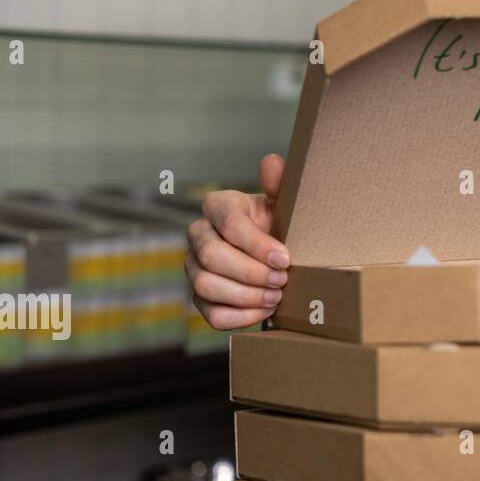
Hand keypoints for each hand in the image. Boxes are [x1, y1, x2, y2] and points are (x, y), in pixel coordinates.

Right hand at [185, 154, 288, 329]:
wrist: (278, 255)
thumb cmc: (280, 224)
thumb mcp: (285, 203)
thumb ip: (280, 183)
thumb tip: (271, 163)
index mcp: (219, 206)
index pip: (229, 224)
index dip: (258, 245)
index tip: (285, 259)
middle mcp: (198, 234)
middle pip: (211, 256)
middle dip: (251, 272)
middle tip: (282, 280)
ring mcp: (194, 267)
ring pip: (204, 285)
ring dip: (245, 295)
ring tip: (276, 296)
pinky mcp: (199, 297)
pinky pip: (209, 314)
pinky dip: (240, 317)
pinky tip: (265, 311)